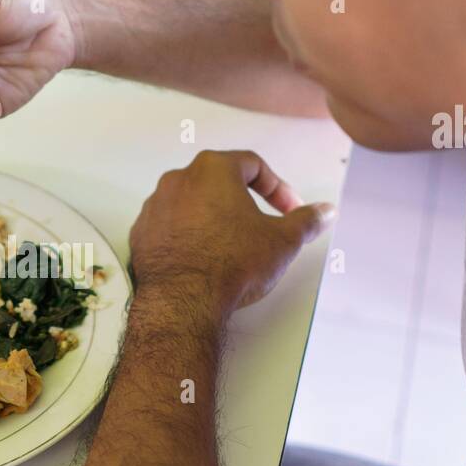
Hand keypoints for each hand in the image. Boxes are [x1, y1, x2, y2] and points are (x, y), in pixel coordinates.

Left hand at [129, 150, 335, 316]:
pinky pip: (170, 227)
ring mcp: (155, 207)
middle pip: (218, 182)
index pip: (253, 165)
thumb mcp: (283, 241)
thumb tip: (323, 212)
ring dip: (213, 218)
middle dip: (243, 201)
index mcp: (213, 169)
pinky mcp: (141, 234)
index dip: (277, 187)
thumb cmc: (229, 264)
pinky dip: (188, 236)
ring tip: (231, 245)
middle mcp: (179, 180)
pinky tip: (203, 258)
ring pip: (192, 204)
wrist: (183, 300)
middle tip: (260, 225)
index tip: (289, 208)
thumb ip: (306, 220)